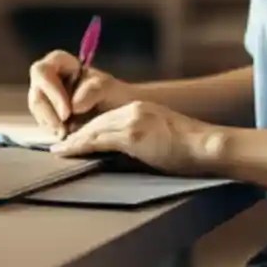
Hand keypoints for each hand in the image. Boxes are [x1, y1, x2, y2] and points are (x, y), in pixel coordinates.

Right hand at [27, 50, 133, 138]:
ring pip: (36, 110)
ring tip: (66, 135)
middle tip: (64, 131)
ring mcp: (45, 96)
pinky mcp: (47, 114)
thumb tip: (74, 105)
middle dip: (49, 114)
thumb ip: (93, 90)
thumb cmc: (115, 94)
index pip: (43, 72)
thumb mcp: (109, 88)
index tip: (67, 112)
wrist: (122, 112)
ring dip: (50, 125)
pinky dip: (52, 131)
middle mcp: (49, 78)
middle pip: (36, 93)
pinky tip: (65, 136)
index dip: (51, 91)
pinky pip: (42, 122)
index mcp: (60, 62)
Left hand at [50, 101, 222, 175]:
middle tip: (59, 146)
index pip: (107, 118)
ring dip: (74, 141)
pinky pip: (99, 139)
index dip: (88, 129)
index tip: (73, 139)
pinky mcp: (134, 133)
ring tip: (59, 151)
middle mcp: (134, 109)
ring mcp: (133, 119)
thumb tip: (116, 158)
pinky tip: (68, 151)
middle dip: (76, 133)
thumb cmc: (189, 151)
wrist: (207, 147)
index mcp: (141, 109)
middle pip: (97, 121)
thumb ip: (138, 143)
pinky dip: (80, 145)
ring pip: (95, 128)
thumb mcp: (160, 141)